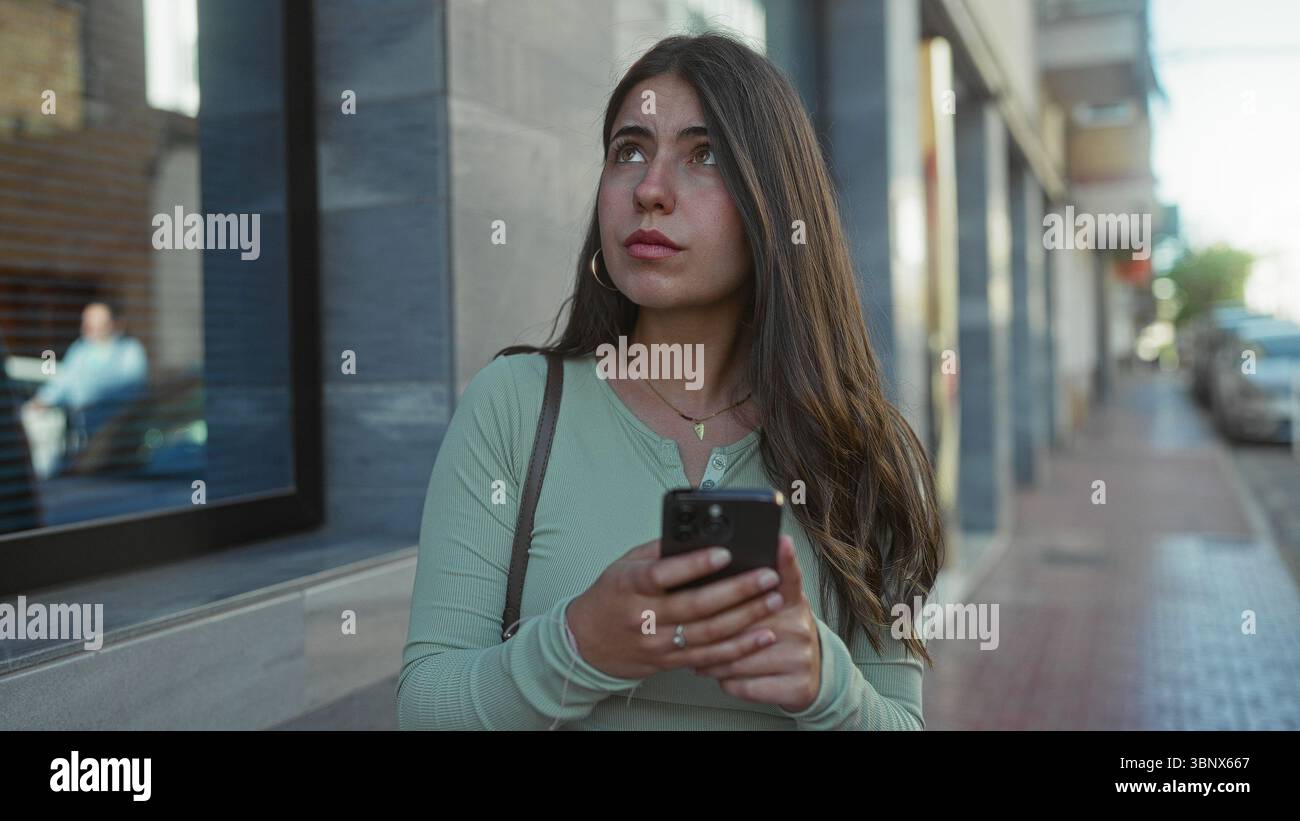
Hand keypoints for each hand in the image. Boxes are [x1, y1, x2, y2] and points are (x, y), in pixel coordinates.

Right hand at [565, 538, 789, 679]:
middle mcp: (644, 616)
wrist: (585, 642)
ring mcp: (658, 643)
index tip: (725, 553)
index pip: (664, 574)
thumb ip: (660, 551)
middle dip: (737, 590)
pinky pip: (710, 657)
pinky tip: (762, 635)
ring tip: (773, 600)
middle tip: (767, 576)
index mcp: (631, 585)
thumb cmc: (610, 596)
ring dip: (746, 617)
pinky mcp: (670, 662)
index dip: (695, 564)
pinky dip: (739, 648)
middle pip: (696, 605)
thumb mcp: (625, 564)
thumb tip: (698, 534)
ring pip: (709, 633)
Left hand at [692, 536, 821, 712]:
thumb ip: (752, 592)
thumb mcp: (776, 607)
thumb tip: (711, 570)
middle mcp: (800, 625)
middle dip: (713, 629)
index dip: (785, 559)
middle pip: (745, 623)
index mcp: (792, 601)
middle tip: (688, 628)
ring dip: (711, 660)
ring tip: (697, 655)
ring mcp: (800, 657)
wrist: (812, 676)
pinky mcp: (796, 686)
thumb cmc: (782, 635)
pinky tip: (719, 674)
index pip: (789, 576)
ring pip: (739, 658)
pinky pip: (744, 684)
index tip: (781, 541)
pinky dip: (725, 681)